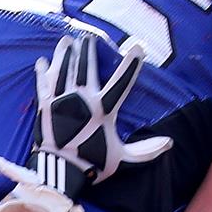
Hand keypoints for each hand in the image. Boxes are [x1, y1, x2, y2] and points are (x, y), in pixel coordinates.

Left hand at [0, 31, 171, 211]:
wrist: (60, 173)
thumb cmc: (92, 165)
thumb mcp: (122, 159)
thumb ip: (145, 150)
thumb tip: (169, 143)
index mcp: (103, 110)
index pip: (121, 82)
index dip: (131, 64)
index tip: (137, 47)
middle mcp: (82, 99)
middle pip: (86, 66)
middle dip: (88, 49)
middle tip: (88, 37)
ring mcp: (61, 100)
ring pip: (64, 68)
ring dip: (66, 53)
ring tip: (67, 41)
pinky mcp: (44, 105)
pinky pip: (43, 82)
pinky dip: (42, 71)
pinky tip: (42, 61)